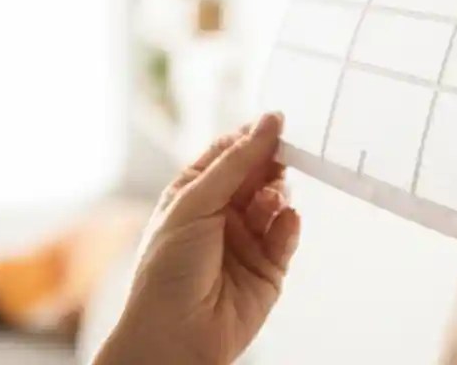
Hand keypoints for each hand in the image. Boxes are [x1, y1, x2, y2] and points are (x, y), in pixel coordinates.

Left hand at [94, 113, 300, 364]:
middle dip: (271, 163)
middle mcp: (222, 214)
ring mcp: (247, 240)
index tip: (277, 122)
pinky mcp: (269, 266)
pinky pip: (288, 234)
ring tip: (270, 201)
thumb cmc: (166, 272)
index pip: (229, 153)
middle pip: (258, 173)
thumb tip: (267, 123)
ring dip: (278, 195)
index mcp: (194, 194)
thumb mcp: (195, 203)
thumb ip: (236, 162)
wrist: (176, 336)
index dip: (252, 136)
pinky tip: (284, 222)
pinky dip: (290, 224)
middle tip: (284, 156)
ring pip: (277, 201)